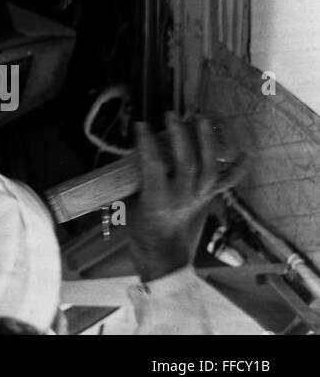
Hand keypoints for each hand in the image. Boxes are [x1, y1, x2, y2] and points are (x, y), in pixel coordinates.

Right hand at [129, 115, 246, 282]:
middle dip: (180, 136)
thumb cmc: (142, 234)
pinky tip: (243, 153)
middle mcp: (183, 199)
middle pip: (188, 162)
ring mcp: (199, 199)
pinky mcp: (209, 201)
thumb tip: (139, 153)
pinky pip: (226, 183)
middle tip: (171, 115)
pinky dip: (237, 168)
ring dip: (206, 141)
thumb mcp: (132, 205)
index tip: (141, 124)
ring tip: (201, 120)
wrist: (165, 262)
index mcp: (158, 202)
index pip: (154, 165)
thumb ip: (138, 180)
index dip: (147, 142)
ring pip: (209, 167)